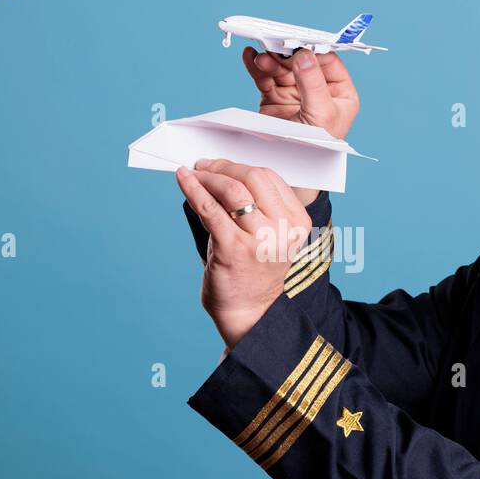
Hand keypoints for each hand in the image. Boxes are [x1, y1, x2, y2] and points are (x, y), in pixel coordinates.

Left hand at [175, 158, 312, 349]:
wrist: (250, 313)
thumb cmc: (254, 272)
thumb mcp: (269, 236)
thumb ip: (257, 207)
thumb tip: (222, 172)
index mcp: (297, 222)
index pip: (269, 178)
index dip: (240, 166)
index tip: (220, 165)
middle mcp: (282, 229)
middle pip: (253, 177)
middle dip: (224, 167)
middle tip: (203, 166)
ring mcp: (259, 239)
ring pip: (232, 190)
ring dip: (207, 177)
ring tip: (193, 174)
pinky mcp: (233, 248)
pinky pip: (209, 209)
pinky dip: (193, 190)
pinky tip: (183, 180)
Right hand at [242, 46, 360, 205]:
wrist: (292, 173)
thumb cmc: (315, 150)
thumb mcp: (320, 116)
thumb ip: (313, 84)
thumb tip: (305, 55)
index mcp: (340, 93)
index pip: (328, 62)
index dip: (312, 50)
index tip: (298, 42)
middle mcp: (318, 90)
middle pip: (301, 61)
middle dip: (286, 53)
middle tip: (274, 46)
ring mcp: (295, 93)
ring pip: (281, 68)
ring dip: (270, 60)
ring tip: (260, 59)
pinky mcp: (274, 99)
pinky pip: (265, 78)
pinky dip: (257, 67)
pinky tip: (250, 57)